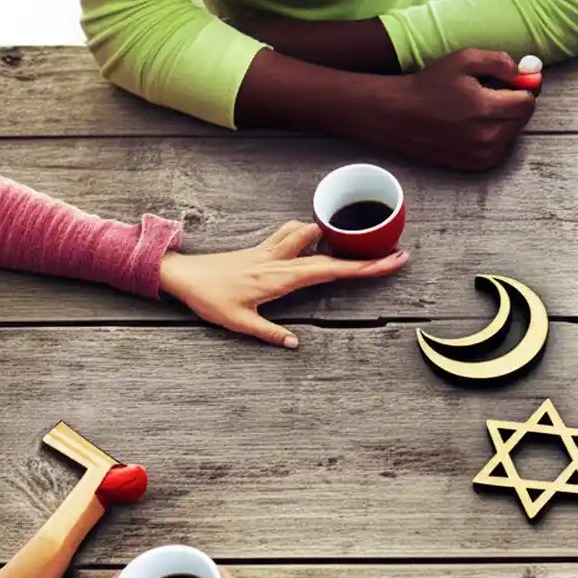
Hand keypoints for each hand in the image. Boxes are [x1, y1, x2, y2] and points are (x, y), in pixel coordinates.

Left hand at [159, 221, 407, 347]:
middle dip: (364, 255)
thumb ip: (269, 333)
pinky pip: (293, 233)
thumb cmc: (208, 298)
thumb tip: (294, 343)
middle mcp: (280, 260)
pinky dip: (310, 234)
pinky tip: (315, 240)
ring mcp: (271, 251)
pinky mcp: (263, 249)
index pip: (331, 270)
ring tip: (356, 246)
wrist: (183, 275)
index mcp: (280, 278)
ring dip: (334, 236)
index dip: (364, 267)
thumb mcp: (238, 323)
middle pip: (331, 253)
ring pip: (311, 233)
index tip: (391, 262)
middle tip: (393, 256)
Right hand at [376, 49, 535, 171]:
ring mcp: (482, 154)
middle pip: (522, 119)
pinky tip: (473, 126)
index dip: (522, 89)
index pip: (527, 102)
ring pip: (512, 134)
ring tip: (478, 110)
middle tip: (492, 94)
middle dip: (514, 104)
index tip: (511, 83)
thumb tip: (523, 72)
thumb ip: (499, 61)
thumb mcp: (463, 60)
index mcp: (485, 109)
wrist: (399, 115)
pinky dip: (494, 137)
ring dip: (504, 121)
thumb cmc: (430, 85)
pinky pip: (499, 148)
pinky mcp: (476, 165)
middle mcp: (487, 136)